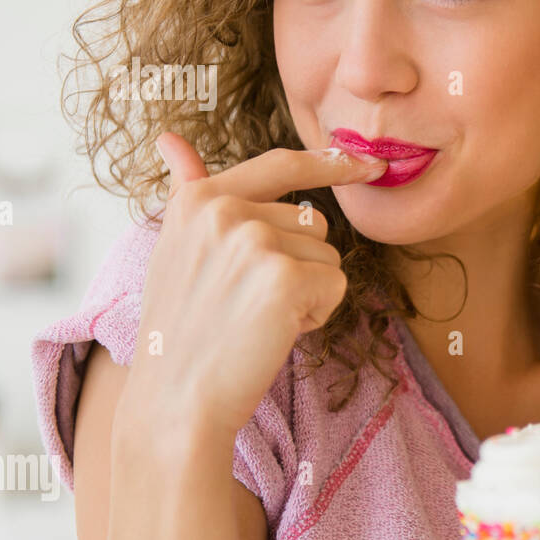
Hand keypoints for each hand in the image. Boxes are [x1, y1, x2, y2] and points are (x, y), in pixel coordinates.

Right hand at [123, 132, 387, 432]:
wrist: (176, 400)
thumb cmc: (182, 332)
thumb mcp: (176, 249)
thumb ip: (188, 192)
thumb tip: (171, 139)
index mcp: (199, 199)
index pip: (281, 163)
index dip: (331, 162)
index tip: (368, 163)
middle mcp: (224, 210)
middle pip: (314, 223)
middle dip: (299, 265)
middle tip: (250, 304)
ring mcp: (254, 241)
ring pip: (328, 256)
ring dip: (308, 292)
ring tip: (257, 318)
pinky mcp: (284, 277)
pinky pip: (336, 285)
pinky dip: (318, 314)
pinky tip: (275, 332)